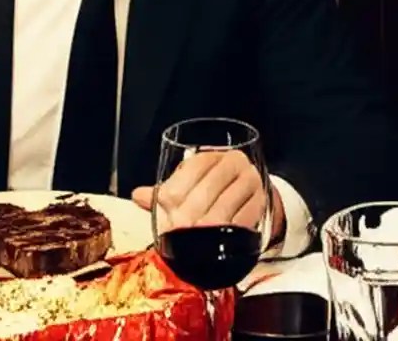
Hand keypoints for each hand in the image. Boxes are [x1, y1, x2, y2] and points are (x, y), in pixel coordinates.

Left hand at [132, 150, 285, 243]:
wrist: (243, 191)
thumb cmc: (209, 190)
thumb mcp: (186, 187)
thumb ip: (162, 193)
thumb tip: (137, 196)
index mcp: (210, 156)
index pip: (192, 170)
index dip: (178, 194)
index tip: (169, 213)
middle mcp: (234, 163)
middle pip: (207, 189)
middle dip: (190, 215)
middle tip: (179, 233)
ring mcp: (250, 181)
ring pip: (225, 205)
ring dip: (207, 228)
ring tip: (194, 241)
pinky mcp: (260, 201)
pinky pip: (244, 218)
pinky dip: (228, 232)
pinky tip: (216, 242)